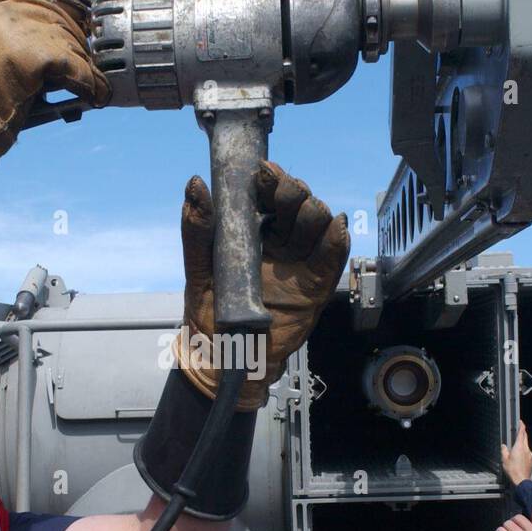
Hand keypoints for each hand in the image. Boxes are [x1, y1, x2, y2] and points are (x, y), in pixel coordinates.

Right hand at [0, 0, 109, 171]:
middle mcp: (9, 13)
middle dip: (81, 46)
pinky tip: (94, 95)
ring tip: (95, 86)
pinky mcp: (38, 54)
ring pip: (72, 44)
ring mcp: (23, 31)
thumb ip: (18, 46)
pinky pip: (77, 67)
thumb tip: (62, 54)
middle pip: (63, 21)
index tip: (84, 27)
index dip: (70, 13)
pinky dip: (89, 84)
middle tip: (92, 66)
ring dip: (87, 68)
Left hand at [177, 162, 349, 409]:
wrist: (223, 358)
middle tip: (278, 190)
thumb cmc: (208, 313)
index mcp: (253, 232)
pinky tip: (334, 227)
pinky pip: (332, 258)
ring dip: (313, 209)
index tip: (262, 172)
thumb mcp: (198, 269)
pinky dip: (336, 240)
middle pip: (297, 204)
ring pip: (317, 223)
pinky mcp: (316, 286)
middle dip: (293, 190)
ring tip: (302, 209)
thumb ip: (196, 231)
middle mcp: (280, 242)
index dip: (269, 180)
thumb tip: (195, 186)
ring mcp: (299, 263)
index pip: (268, 196)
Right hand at [501, 419, 531, 485]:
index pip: (522, 433)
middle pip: (525, 438)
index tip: (520, 422)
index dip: (521, 426)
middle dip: (522, 433)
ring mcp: (530, 454)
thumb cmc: (512, 470)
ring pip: (526, 445)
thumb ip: (504, 451)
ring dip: (522, 443)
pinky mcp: (531, 460)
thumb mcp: (504, 459)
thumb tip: (504, 446)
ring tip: (516, 446)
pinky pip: (527, 453)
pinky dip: (524, 451)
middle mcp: (526, 449)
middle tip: (519, 431)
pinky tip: (519, 457)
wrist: (522, 480)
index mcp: (519, 447)